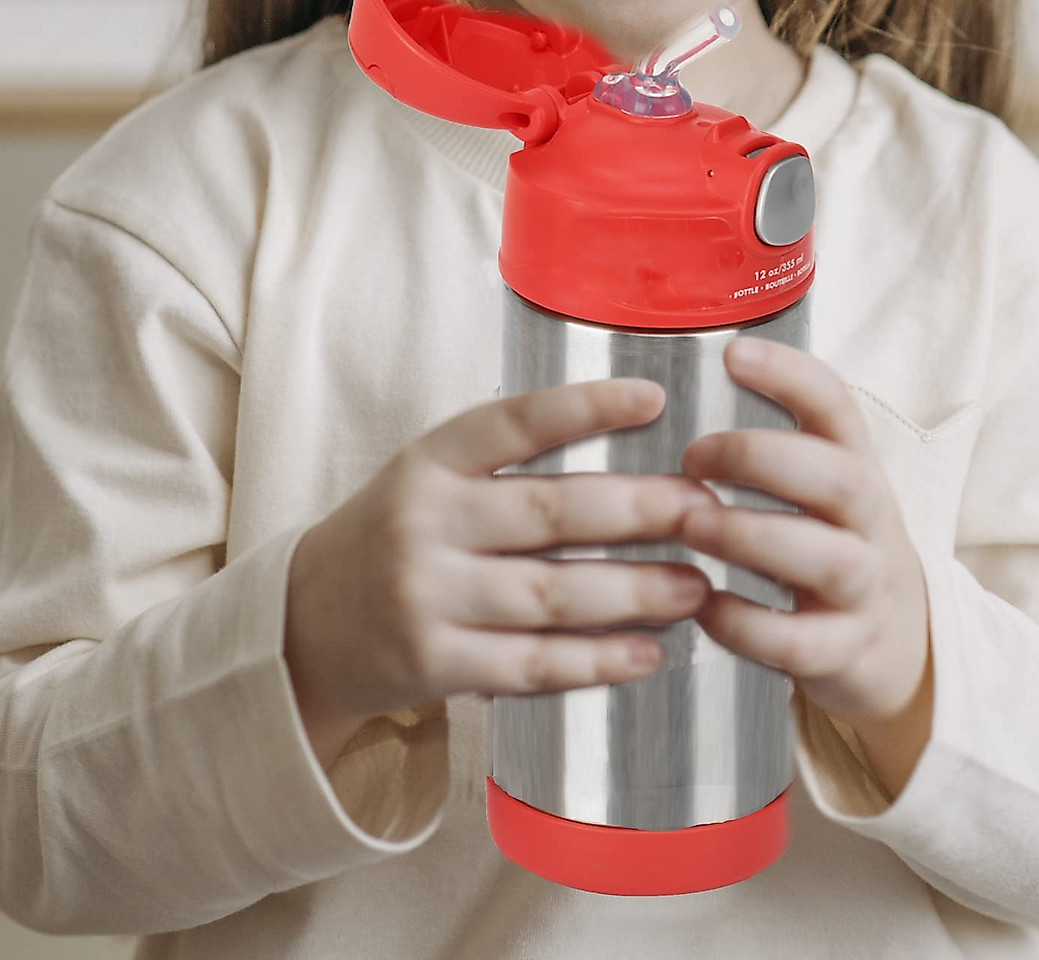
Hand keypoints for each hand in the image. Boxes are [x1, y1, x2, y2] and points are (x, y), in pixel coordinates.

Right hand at [284, 379, 714, 767]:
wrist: (307, 623)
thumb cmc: (396, 535)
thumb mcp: (430, 477)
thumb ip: (507, 465)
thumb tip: (631, 458)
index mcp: (430, 461)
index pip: (514, 423)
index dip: (586, 408)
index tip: (655, 400)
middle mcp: (425, 521)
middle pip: (553, 512)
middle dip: (642, 510)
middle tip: (706, 511)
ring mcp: (427, 596)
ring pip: (553, 594)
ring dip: (636, 591)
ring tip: (697, 586)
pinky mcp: (435, 664)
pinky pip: (533, 664)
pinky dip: (597, 660)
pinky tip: (648, 651)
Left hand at [678, 337, 932, 796]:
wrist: (900, 645)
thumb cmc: (836, 547)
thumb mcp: (824, 489)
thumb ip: (778, 446)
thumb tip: (691, 394)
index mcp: (856, 468)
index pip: (837, 408)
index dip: (790, 376)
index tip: (734, 353)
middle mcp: (870, 522)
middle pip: (839, 478)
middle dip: (763, 458)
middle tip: (695, 456)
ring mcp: (865, 590)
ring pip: (824, 558)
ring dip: (751, 536)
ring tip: (691, 525)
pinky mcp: (846, 652)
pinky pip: (799, 642)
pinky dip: (747, 623)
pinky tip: (705, 604)